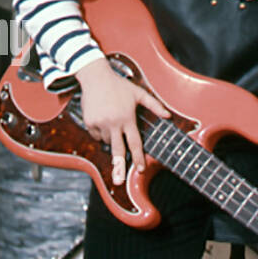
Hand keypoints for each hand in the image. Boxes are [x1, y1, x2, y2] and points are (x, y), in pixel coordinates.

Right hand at [76, 56, 171, 185]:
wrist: (95, 76)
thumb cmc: (119, 85)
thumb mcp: (139, 93)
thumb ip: (154, 105)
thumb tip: (168, 116)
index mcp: (127, 118)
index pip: (134, 143)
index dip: (138, 157)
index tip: (141, 169)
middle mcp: (114, 123)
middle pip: (118, 150)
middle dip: (119, 167)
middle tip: (118, 182)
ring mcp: (100, 123)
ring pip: (107, 141)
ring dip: (111, 139)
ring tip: (112, 121)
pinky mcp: (89, 122)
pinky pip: (95, 135)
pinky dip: (99, 132)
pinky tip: (103, 120)